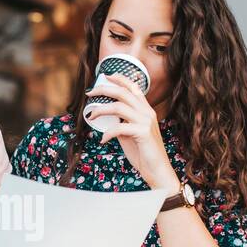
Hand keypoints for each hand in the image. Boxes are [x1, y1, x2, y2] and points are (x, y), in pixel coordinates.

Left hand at [84, 72, 179, 190]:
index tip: (105, 76)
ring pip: (119, 107)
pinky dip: (107, 133)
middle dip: (104, 90)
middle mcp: (147, 112)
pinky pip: (119, 128)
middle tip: (90, 93)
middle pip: (123, 93)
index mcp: (146, 110)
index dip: (120, 79)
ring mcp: (146, 121)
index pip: (133, 87)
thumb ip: (121, 122)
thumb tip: (107, 117)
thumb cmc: (143, 153)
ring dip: (101, 110)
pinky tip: (103, 140)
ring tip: (91, 116)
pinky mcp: (143, 132)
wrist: (157, 170)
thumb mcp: (130, 134)